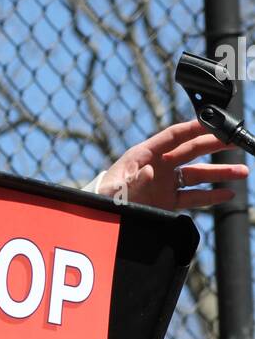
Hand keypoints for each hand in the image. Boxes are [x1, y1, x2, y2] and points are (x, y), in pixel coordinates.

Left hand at [97, 119, 248, 209]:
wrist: (98, 214)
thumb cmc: (103, 197)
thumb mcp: (116, 189)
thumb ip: (134, 182)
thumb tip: (150, 172)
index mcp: (144, 154)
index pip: (174, 136)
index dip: (194, 128)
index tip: (213, 123)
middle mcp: (159, 165)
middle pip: (192, 151)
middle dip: (214, 146)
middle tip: (234, 141)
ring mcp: (165, 182)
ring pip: (198, 175)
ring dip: (219, 173)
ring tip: (242, 171)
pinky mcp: (168, 200)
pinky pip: (194, 197)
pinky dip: (211, 195)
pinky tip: (228, 194)